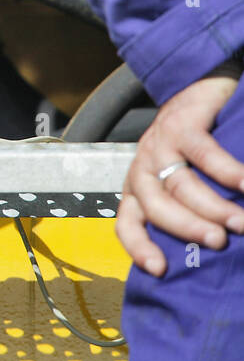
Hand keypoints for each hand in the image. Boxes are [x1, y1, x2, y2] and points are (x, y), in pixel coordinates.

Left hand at [119, 68, 243, 275]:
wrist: (200, 90)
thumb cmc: (196, 147)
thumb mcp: (186, 181)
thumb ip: (189, 210)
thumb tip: (211, 249)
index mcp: (140, 188)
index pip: (127, 222)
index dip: (138, 247)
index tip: (160, 270)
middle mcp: (143, 168)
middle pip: (156, 206)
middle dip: (186, 227)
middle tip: (218, 242)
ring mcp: (159, 144)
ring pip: (180, 183)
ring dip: (212, 206)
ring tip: (241, 223)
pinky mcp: (181, 123)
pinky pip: (202, 152)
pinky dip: (226, 171)